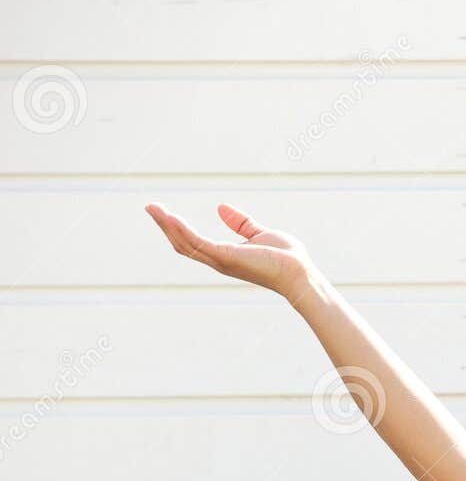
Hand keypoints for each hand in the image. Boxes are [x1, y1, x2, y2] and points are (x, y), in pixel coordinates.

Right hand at [144, 202, 316, 295]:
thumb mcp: (259, 233)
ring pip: (185, 244)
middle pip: (183, 244)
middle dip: (165, 226)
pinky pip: (198, 243)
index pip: (193, 243)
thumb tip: (220, 208)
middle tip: (150, 207)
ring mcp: (221, 260)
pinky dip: (183, 230)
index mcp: (225, 255)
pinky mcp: (227, 257)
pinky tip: (171, 217)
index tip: (163, 212)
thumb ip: (240, 223)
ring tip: (153, 208)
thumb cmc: (286, 259)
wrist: (300, 273)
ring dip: (168, 225)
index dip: (177, 228)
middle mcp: (219, 260)